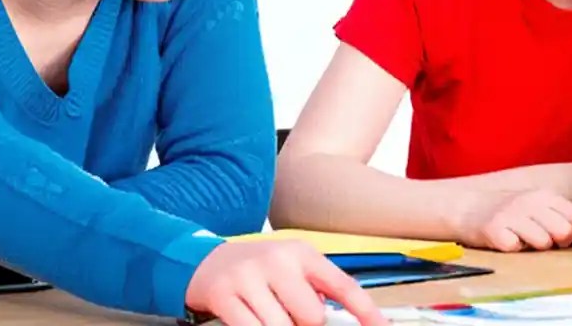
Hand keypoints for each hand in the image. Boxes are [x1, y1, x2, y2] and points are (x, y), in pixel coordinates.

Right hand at [184, 240, 386, 325]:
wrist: (206, 261)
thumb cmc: (258, 269)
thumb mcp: (291, 268)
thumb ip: (315, 289)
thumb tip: (334, 317)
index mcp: (302, 253)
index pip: (343, 285)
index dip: (366, 311)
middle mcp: (278, 261)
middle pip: (311, 316)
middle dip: (305, 325)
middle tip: (291, 316)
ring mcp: (250, 277)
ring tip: (269, 315)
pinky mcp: (225, 295)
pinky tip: (253, 321)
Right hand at [455, 189, 571, 251]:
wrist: (467, 207)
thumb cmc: (509, 211)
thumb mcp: (535, 205)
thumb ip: (559, 216)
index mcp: (543, 195)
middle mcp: (528, 201)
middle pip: (562, 231)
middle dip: (560, 243)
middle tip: (548, 243)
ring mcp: (510, 215)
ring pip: (542, 242)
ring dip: (535, 248)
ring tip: (524, 240)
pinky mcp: (494, 230)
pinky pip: (516, 248)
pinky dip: (514, 249)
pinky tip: (507, 241)